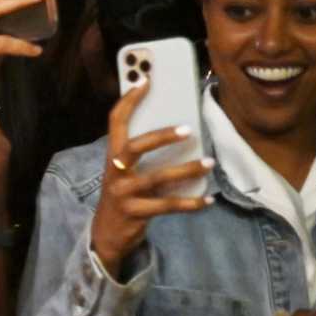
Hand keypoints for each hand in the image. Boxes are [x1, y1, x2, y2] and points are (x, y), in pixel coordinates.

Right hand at [87, 81, 212, 271]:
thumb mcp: (126, 172)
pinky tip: (207, 199)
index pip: (116, 122)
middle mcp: (115, 172)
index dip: (129, 101)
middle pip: (134, 148)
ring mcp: (123, 194)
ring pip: (157, 178)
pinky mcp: (135, 213)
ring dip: (186, 171)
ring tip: (209, 163)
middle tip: (188, 129)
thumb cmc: (124, 196)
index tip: (146, 80)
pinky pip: (167, 206)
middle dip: (160, 137)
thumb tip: (181, 131)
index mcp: (113, 156)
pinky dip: (190, 203)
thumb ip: (144, 154)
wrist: (106, 235)